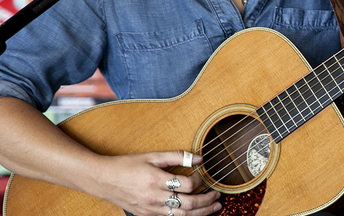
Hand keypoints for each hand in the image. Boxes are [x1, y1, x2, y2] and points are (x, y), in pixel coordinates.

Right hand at [90, 150, 220, 215]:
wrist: (103, 179)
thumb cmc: (127, 165)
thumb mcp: (152, 156)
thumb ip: (177, 156)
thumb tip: (199, 158)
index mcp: (156, 180)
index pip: (187, 185)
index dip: (200, 180)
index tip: (203, 176)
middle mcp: (154, 197)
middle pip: (188, 204)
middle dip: (206, 201)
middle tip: (217, 196)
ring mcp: (150, 209)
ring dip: (201, 213)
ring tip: (214, 208)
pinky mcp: (147, 215)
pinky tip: (195, 213)